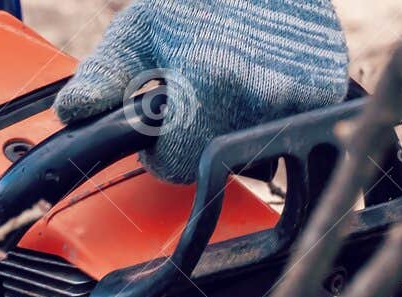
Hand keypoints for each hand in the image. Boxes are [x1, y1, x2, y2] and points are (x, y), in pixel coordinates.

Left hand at [54, 0, 348, 182]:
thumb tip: (71, 115)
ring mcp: (301, 96)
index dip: (163, 149)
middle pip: (217, 160)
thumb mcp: (143, 27)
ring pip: (255, 152)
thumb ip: (104, 76)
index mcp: (210, 79)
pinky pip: (292, 131)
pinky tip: (264, 77)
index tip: (164, 121)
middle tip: (199, 92)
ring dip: (237, 129)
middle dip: (199, 137)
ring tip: (231, 80)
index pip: (178, 165)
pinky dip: (273, 116)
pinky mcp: (329, 91)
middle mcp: (260, 94)